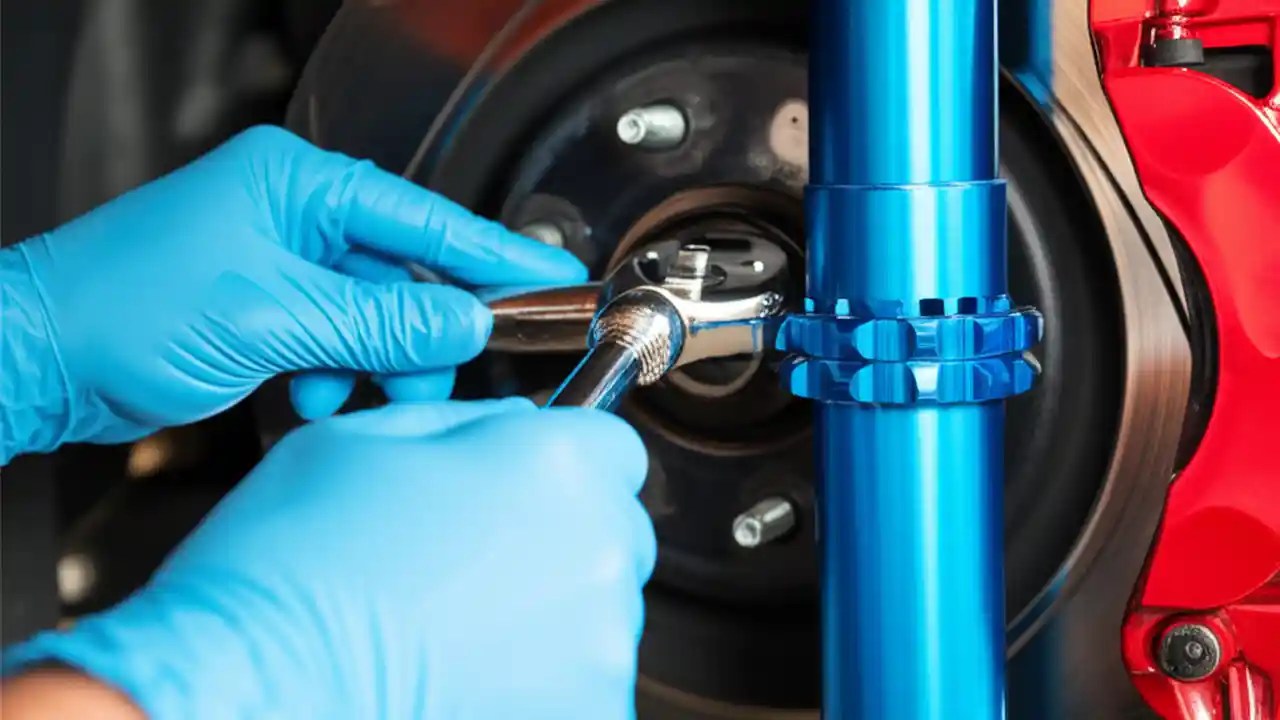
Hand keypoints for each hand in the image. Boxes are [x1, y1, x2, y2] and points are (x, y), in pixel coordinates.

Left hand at [0, 126, 582, 461]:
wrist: (38, 359)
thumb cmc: (120, 309)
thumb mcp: (270, 315)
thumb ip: (379, 320)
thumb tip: (464, 319)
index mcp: (297, 182)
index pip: (422, 216)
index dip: (492, 252)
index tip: (552, 276)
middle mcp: (297, 215)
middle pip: (406, 273)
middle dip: (422, 332)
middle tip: (434, 373)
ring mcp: (285, 262)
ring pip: (378, 316)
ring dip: (377, 363)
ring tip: (349, 395)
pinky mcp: (273, 308)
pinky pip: (343, 341)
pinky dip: (341, 375)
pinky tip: (313, 398)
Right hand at [4, 400, 655, 719]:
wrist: (244, 690)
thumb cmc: (284, 572)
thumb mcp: (360, 441)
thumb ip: (466, 422)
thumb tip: (517, 425)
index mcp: (557, 467)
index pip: (611, 449)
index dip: (558, 466)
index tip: (520, 490)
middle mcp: (598, 555)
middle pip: (608, 531)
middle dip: (552, 538)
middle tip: (466, 563)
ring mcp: (597, 650)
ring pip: (593, 614)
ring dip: (542, 615)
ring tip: (447, 626)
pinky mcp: (586, 718)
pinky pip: (579, 685)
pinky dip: (535, 683)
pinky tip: (457, 676)